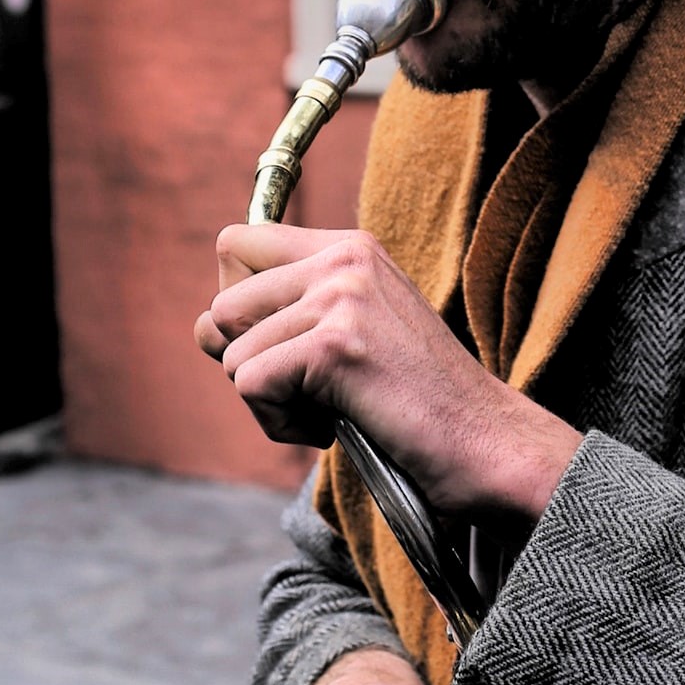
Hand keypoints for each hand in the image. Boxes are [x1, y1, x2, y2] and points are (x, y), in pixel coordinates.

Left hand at [194, 223, 581, 522]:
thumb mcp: (353, 334)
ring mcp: (341, 297)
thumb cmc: (417, 401)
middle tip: (310, 390)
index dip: (238, 303)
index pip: (238, 243)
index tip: (282, 344)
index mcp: (350, 246)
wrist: (483, 441)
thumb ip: (282, 318)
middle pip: (223, 304)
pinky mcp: (333, 345)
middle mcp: (344, 257)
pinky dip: (280, 425)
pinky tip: (331, 428)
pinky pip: (249, 386)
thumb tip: (200, 327)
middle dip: (249, 362)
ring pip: (231, 353)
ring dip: (270, 403)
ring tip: (330, 411)